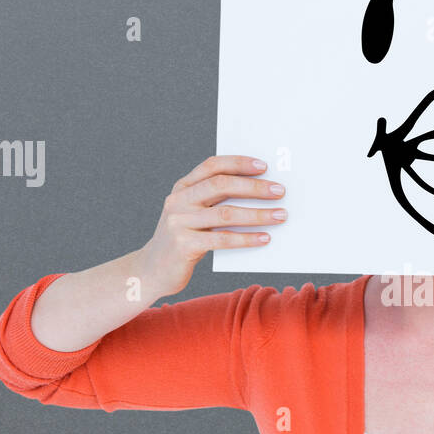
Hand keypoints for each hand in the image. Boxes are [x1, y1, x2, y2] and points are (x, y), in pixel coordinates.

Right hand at [138, 155, 286, 297]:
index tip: (264, 166)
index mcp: (182, 187)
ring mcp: (179, 222)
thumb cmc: (185, 239)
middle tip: (280, 191)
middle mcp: (178, 201)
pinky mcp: (184, 245)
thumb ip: (216, 202)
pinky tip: (264, 238)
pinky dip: (246, 239)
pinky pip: (222, 240)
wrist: (153, 270)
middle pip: (221, 185)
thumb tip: (261, 193)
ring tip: (280, 215)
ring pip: (225, 214)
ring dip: (257, 214)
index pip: (212, 166)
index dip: (239, 163)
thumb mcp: (195, 215)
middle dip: (254, 187)